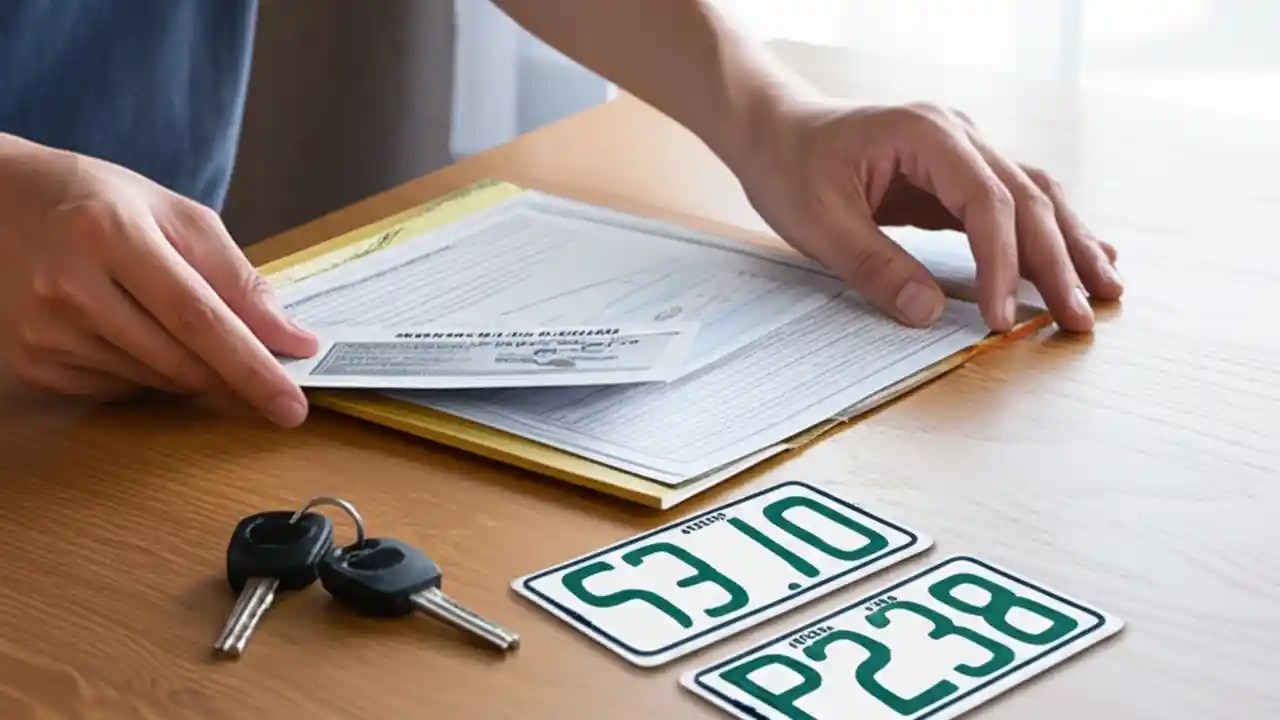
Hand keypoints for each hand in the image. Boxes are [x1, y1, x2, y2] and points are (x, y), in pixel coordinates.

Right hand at [0, 135, 316, 425]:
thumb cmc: (96, 203)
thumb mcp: (174, 214)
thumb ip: (236, 276)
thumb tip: (290, 339)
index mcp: (110, 234)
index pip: (198, 317)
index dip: (251, 366)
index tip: (292, 402)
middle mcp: (68, 288)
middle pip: (179, 361)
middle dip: (237, 383)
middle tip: (279, 395)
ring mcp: (43, 334)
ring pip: (155, 381)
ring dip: (193, 372)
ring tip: (184, 329)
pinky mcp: (32, 366)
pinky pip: (120, 389)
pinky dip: (148, 373)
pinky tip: (132, 333)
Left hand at [731, 100, 1122, 331]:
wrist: (774, 130)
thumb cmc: (789, 166)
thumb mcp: (818, 222)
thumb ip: (873, 266)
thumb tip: (928, 313)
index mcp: (926, 134)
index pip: (986, 202)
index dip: (1001, 264)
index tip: (1000, 318)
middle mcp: (957, 134)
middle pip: (1027, 197)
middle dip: (1058, 261)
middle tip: (1080, 318)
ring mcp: (962, 150)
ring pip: (1034, 196)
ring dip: (1070, 244)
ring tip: (1106, 290)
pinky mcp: (957, 174)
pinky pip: (1013, 204)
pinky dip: (1048, 234)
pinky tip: (1082, 259)